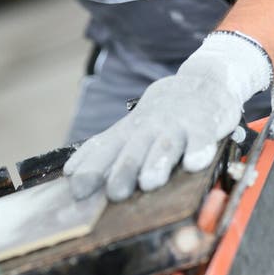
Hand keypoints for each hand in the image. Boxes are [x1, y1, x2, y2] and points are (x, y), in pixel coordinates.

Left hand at [64, 31, 272, 200]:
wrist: (202, 81)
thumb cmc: (162, 114)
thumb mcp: (132, 128)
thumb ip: (106, 149)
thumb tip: (70, 174)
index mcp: (129, 132)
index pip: (104, 149)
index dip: (91, 168)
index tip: (77, 189)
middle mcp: (148, 128)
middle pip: (133, 150)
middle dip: (122, 170)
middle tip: (114, 193)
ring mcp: (175, 125)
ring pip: (164, 145)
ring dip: (156, 162)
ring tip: (150, 182)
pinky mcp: (203, 123)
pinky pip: (201, 137)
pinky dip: (198, 149)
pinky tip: (194, 163)